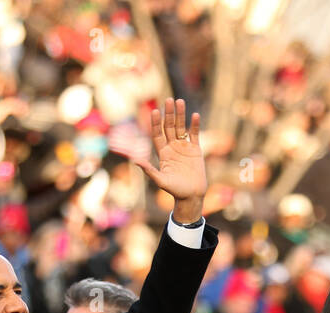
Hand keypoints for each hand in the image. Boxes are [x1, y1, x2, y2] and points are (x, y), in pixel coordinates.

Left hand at [127, 98, 205, 215]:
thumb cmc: (175, 191)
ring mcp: (184, 147)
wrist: (192, 196)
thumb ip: (149, 170)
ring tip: (180, 101)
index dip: (155, 123)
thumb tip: (134, 160)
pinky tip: (194, 115)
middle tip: (168, 100)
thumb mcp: (160, 180)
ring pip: (181, 127)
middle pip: (169, 127)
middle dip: (168, 114)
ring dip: (181, 115)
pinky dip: (194, 125)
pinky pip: (194, 134)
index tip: (154, 111)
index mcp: (163, 153)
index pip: (157, 134)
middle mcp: (172, 147)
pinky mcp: (196, 150)